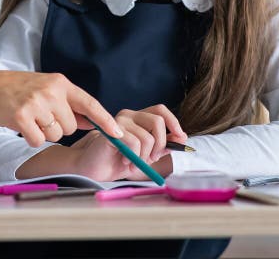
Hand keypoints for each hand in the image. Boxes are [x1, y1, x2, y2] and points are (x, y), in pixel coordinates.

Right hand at [0, 71, 123, 146]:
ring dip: (43, 133)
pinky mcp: (21, 116)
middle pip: (71, 126)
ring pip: (55, 135)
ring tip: (29, 118)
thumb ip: (69, 104)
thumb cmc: (17, 91)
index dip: (105, 120)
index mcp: (60, 83)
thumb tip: (92, 121)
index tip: (119, 134)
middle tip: (40, 115)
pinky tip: (21, 125)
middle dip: (58, 127)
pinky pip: (38, 141)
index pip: (89, 103)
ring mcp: (36, 102)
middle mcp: (51, 91)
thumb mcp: (46, 89)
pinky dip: (30, 138)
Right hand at [68, 104, 183, 180]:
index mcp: (138, 117)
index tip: (181, 138)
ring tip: (132, 162)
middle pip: (157, 122)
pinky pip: (133, 144)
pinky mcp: (111, 132)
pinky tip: (123, 161)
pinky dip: (132, 158)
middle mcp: (129, 115)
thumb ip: (162, 145)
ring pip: (146, 138)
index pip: (160, 110)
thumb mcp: (147, 154)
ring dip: (143, 157)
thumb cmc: (119, 160)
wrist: (95, 168)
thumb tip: (182, 138)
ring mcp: (119, 122)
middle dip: (160, 145)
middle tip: (152, 158)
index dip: (173, 122)